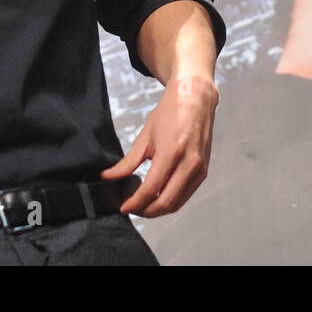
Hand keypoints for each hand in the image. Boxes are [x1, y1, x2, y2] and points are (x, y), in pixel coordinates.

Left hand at [100, 73, 218, 217]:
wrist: (194, 100)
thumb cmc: (168, 114)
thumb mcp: (145, 136)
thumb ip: (127, 162)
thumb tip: (107, 177)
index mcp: (172, 153)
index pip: (151, 188)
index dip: (135, 202)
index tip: (123, 207)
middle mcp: (189, 164)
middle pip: (166, 202)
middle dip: (146, 211)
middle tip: (131, 209)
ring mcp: (199, 169)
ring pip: (177, 203)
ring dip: (158, 209)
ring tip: (142, 205)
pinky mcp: (204, 171)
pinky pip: (186, 195)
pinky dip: (171, 201)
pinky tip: (158, 196)